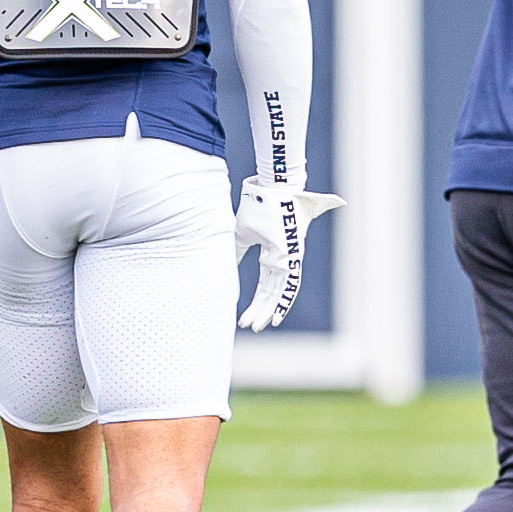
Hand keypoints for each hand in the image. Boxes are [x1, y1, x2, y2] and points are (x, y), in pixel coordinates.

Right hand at [235, 179, 344, 330]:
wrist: (274, 183)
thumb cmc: (260, 203)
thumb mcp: (242, 232)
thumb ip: (234, 251)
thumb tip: (220, 267)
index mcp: (273, 252)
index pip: (266, 283)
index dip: (259, 300)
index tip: (247, 317)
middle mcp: (284, 256)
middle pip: (273, 289)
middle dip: (262, 309)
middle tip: (253, 327)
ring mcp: (290, 255)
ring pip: (281, 290)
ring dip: (269, 309)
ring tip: (260, 326)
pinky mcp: (292, 253)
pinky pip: (290, 282)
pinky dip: (282, 300)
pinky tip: (276, 315)